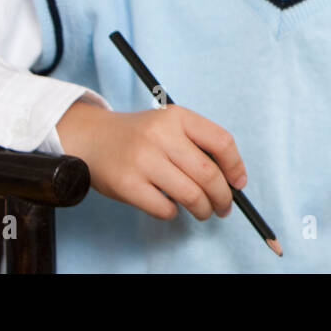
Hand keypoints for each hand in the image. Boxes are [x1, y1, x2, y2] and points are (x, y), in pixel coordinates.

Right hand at [56, 99, 246, 221]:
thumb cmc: (139, 135)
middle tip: (224, 207)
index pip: (221, 141)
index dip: (236, 166)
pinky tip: (171, 207)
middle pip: (209, 174)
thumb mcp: (169, 124)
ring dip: (203, 209)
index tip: (239, 183)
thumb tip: (231, 178)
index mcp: (177, 116)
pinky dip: (173, 213)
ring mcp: (143, 159)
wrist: (92, 137)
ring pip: (191, 194)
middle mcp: (161, 135)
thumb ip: (197, 143)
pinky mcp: (127, 183)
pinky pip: (164, 208)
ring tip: (203, 212)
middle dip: (223, 197)